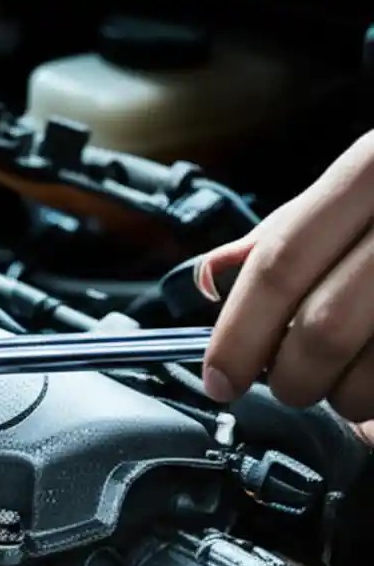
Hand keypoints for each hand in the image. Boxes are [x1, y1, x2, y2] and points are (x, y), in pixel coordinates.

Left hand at [198, 131, 373, 442]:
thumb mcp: (357, 180)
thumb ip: (286, 230)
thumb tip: (209, 278)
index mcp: (372, 168)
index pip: (280, 265)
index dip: (237, 334)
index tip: (218, 378)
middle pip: (324, 327)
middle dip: (291, 378)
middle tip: (286, 385)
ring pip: (373, 372)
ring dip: (345, 397)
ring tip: (343, 384)